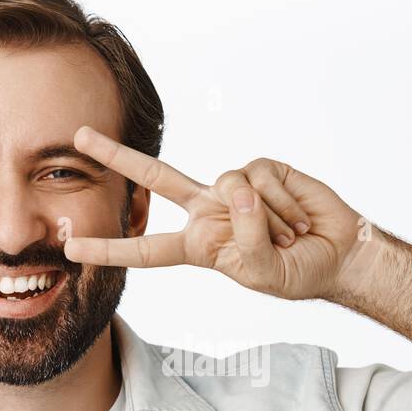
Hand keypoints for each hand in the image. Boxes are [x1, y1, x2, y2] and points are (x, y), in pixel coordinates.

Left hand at [63, 125, 372, 300]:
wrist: (339, 254)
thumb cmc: (297, 272)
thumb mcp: (264, 273)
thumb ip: (245, 240)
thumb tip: (237, 189)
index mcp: (200, 246)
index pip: (147, 248)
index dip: (110, 248)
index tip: (72, 247)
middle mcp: (210, 210)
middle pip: (156, 179)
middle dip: (117, 157)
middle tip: (79, 136)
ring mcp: (235, 187)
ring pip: (232, 187)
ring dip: (270, 220)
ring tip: (290, 236)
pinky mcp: (264, 169)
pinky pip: (261, 178)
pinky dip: (284, 203)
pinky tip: (299, 217)